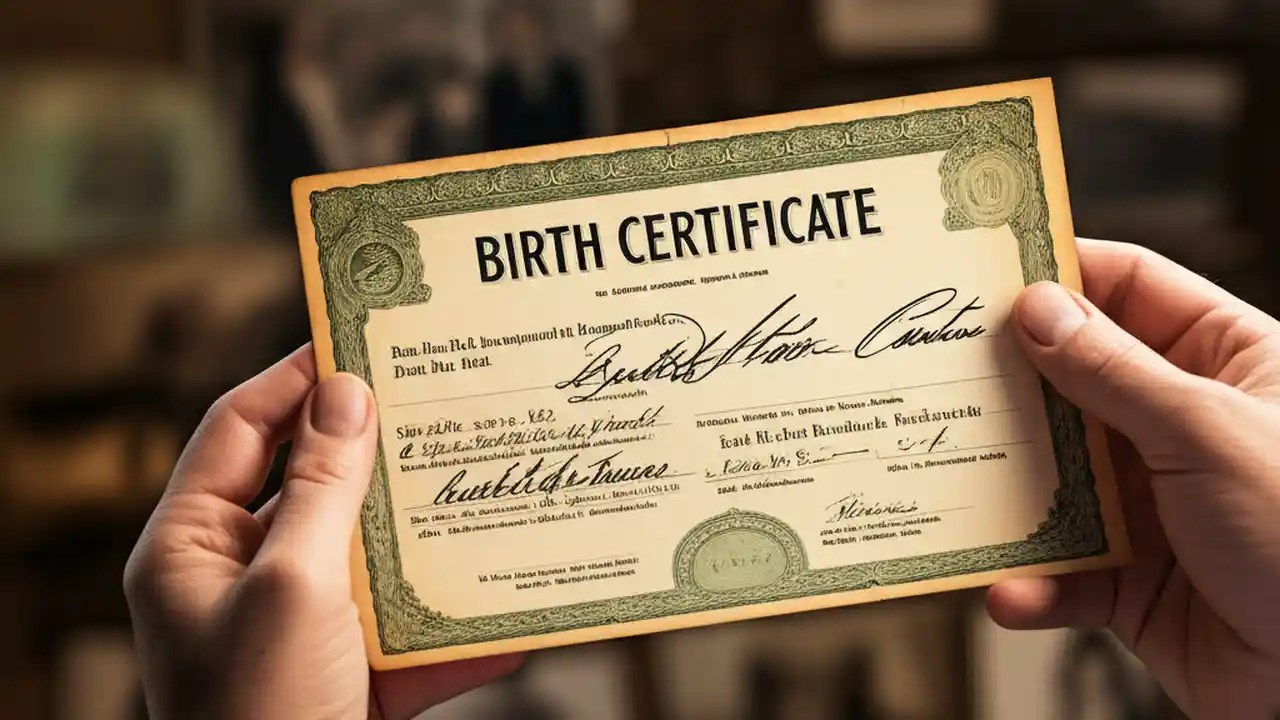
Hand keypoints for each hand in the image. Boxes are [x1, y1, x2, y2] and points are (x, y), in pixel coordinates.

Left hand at [124, 347, 521, 719]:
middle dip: (380, 453)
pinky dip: (452, 625)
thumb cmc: (260, 713)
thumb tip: (347, 393)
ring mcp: (295, 627)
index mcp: (191, 546)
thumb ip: (321, 488)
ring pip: (369, 554)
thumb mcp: (292, 586)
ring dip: (427, 534)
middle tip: (441, 401)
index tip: (364, 338)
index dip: (299, 376)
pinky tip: (509, 609)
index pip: (241, 427)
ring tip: (486, 487)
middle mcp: (240, 577)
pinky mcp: (345, 674)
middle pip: (314, 485)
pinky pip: (404, 631)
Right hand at [987, 239, 1279, 718]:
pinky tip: (1011, 590)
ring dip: (1005, 489)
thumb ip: (1114, 373)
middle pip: (1073, 381)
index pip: (1129, 289)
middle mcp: (1182, 426)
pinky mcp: (1131, 580)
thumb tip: (1037, 310)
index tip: (983, 272)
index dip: (1060, 274)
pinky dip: (1032, 584)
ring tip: (952, 482)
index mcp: (1225, 362)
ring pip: (1054, 476)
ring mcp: (1154, 502)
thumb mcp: (1208, 431)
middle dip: (1008, 384)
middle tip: (937, 372)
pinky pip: (1062, 572)